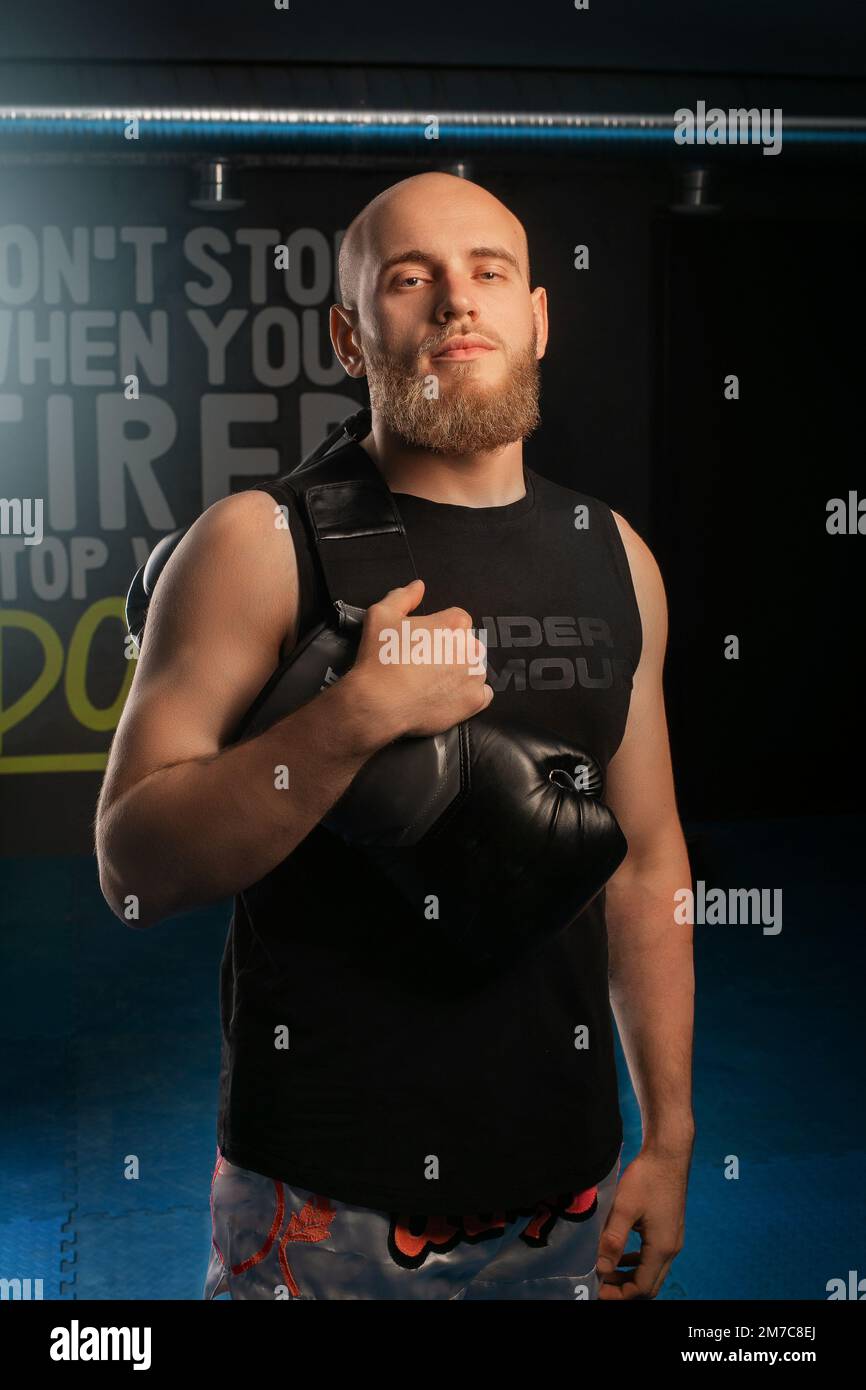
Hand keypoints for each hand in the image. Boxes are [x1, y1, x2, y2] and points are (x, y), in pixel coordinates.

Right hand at [350, 578, 493, 738]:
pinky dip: (469, 694)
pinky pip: (482, 694)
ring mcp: (475, 675)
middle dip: (451, 650)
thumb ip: (403, 596)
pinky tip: (449, 696)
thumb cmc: (381, 657)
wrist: (380, 702)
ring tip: (434, 682)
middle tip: (425, 663)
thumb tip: (418, 586)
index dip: (439, 631)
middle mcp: (471, 647)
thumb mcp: (382, 615)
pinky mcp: (474, 700)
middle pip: (467, 644)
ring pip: (474, 668)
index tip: (424, 643)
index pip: (456, 620)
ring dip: (461, 672)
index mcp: (454, 623)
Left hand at [595, 1142, 690, 1299]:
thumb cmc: (647, 1178)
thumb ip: (613, 1239)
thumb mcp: (624, 1208)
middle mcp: (672, 1249)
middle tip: (600, 1285)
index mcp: (662, 1248)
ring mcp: (673, 1239)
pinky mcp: (669, 1230)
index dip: (619, 1294)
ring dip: (630, 1276)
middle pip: (649, 1284)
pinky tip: (621, 1255)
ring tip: (606, 1271)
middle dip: (624, 1290)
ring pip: (652, 1271)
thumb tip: (601, 1268)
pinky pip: (653, 1257)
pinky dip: (637, 1263)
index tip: (597, 1291)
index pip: (642, 1287)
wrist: (667, 1155)